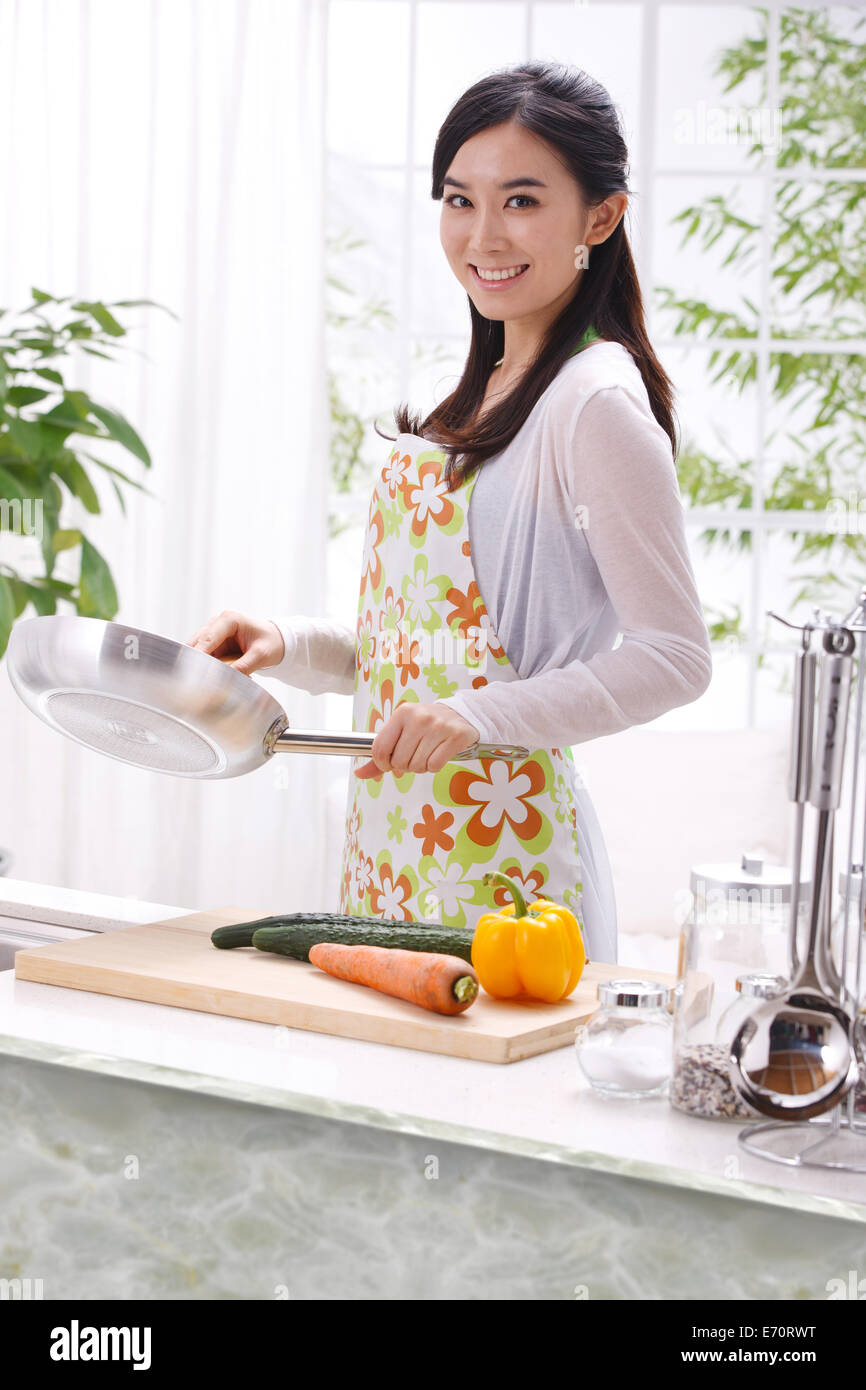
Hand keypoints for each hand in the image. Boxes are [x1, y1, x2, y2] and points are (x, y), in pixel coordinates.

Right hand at [185, 609, 285, 674]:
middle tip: (195, 679)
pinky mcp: (213, 644)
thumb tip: (226, 679)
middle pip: (197, 643)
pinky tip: (208, 677)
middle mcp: (218, 623)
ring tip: (202, 680)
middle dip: (195, 660)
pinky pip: (203, 656)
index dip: (199, 655)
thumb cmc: (271, 643)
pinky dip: (204, 666)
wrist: (276, 641)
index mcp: (229, 619)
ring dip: (199, 664)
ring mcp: (213, 632)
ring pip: (196, 650)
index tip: (193, 671)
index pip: (208, 638)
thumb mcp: (261, 656)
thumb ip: (243, 667)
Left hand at [354, 702, 480, 779]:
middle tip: (413, 756)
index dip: (382, 764)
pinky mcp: (456, 736)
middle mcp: (419, 717)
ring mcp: (438, 726)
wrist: (460, 714)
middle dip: (404, 766)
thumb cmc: (425, 725)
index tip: (389, 765)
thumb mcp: (401, 731)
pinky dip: (434, 767)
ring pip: (417, 766)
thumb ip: (381, 753)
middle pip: (399, 761)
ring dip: (421, 767)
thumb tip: (359, 774)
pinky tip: (438, 754)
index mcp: (402, 713)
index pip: (380, 748)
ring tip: (427, 754)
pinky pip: (435, 766)